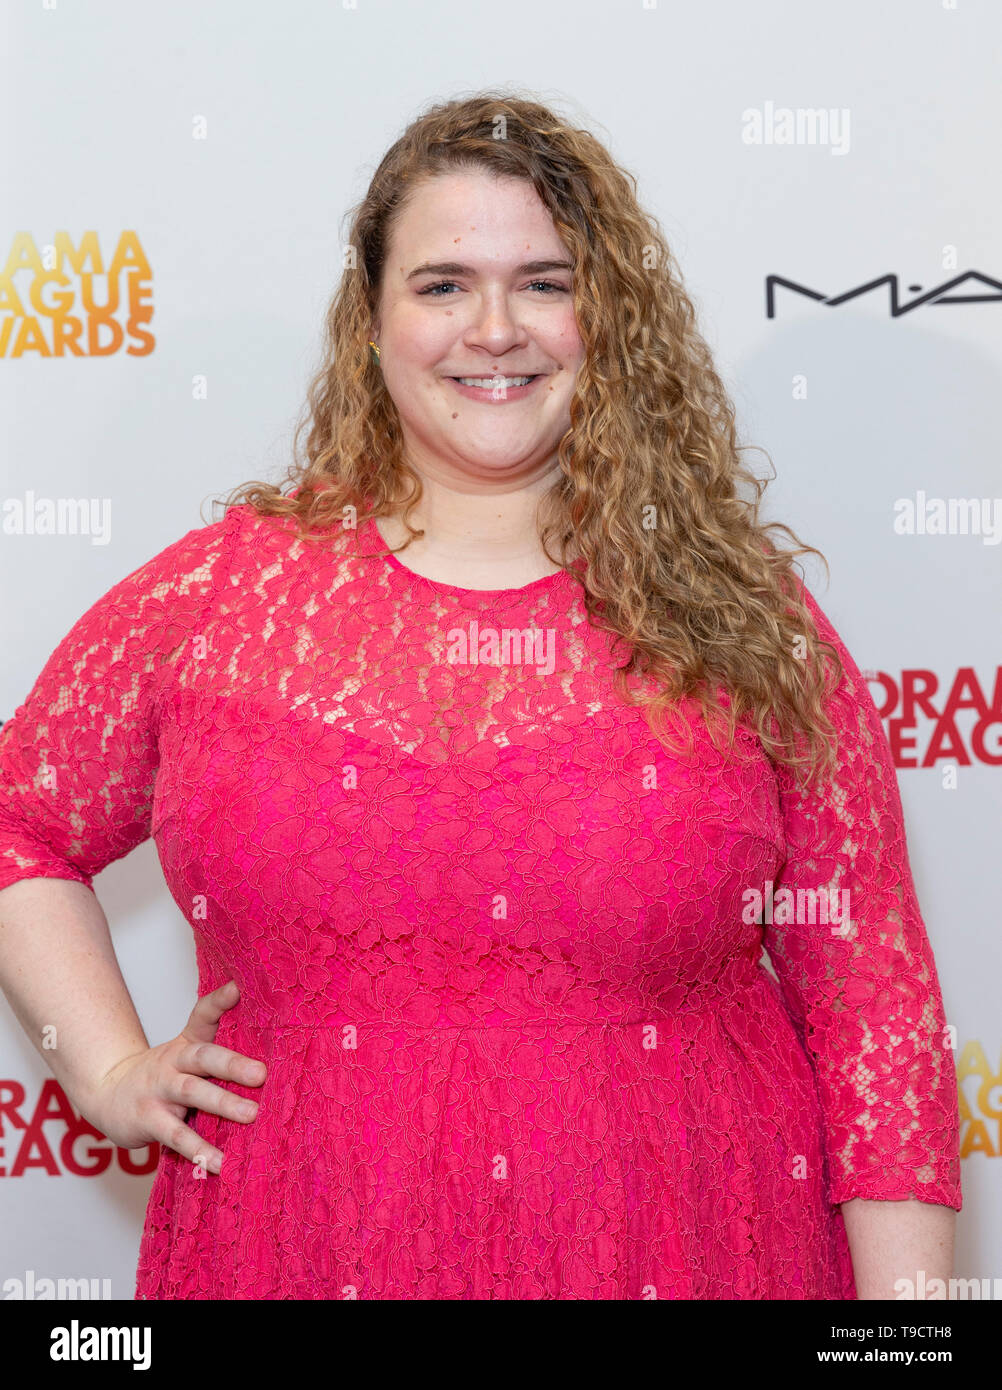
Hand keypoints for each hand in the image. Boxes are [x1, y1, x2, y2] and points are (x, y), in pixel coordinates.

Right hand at [81, 980, 266, 1174]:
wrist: (106, 1093)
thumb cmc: (161, 1074)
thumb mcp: (185, 1052)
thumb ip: (218, 1045)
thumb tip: (263, 1040)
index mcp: (186, 1043)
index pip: (203, 1016)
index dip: (219, 1001)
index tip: (238, 988)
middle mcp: (173, 1062)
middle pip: (203, 1056)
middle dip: (232, 1063)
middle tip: (261, 1074)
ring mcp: (159, 1090)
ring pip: (192, 1093)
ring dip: (222, 1104)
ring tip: (252, 1115)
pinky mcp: (149, 1120)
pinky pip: (177, 1137)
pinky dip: (199, 1151)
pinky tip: (220, 1164)